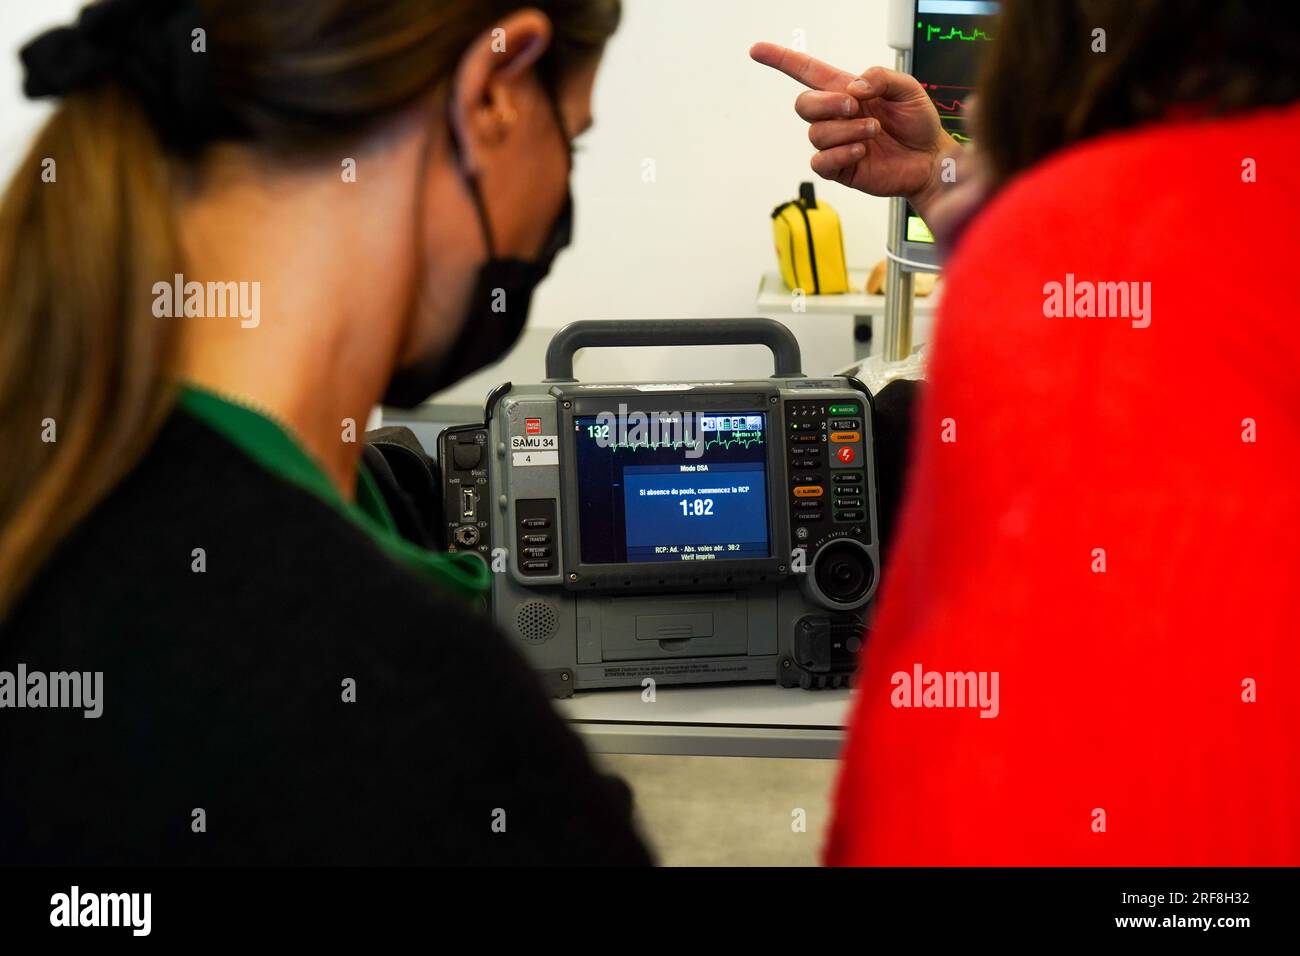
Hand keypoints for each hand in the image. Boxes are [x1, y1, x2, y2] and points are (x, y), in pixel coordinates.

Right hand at [749, 43, 962, 218]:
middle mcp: (836, 116)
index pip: (806, 72)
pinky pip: (821, 161)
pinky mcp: (839, 167)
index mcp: (846, 91)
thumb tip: (853, 88)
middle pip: (803, 104)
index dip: (781, 60)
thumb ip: (881, 77)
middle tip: (855, 107)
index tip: (757, 50)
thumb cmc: (918, 123)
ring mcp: (835, 143)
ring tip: (873, 131)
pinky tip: (861, 150)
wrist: (929, 159)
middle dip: (826, 103)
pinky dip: (841, 152)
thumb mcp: (908, 88)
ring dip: (847, 129)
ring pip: (816, 133)